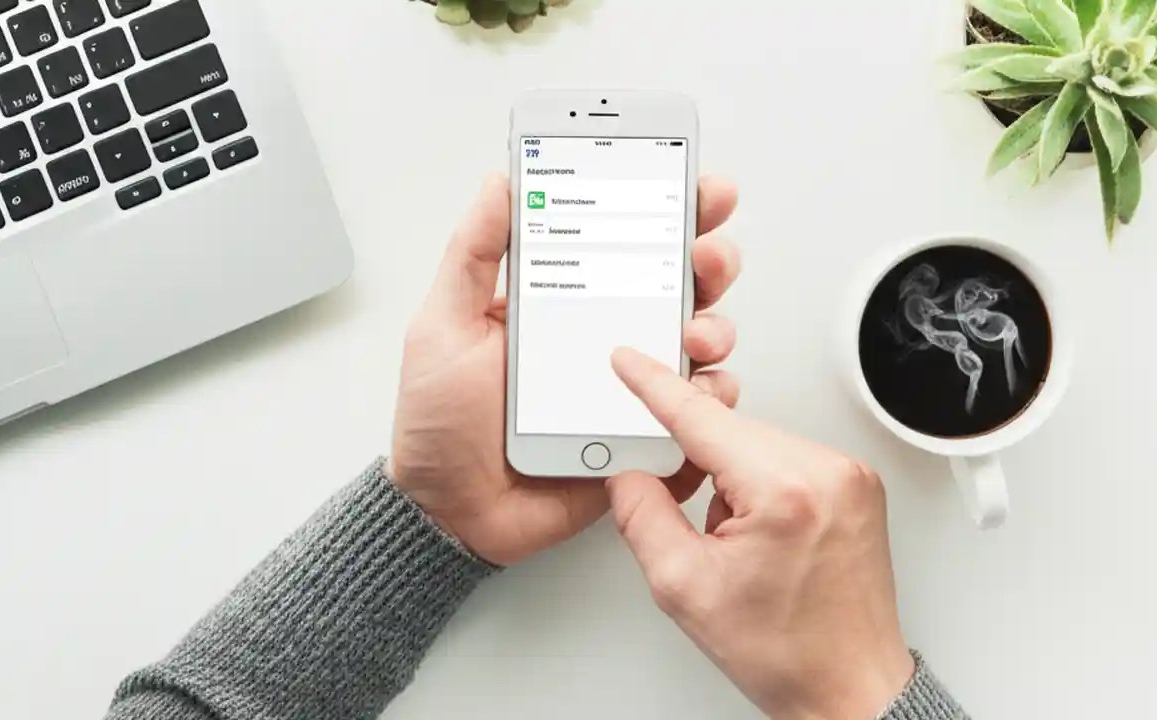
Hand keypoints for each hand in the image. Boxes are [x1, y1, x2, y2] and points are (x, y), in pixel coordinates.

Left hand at [391, 174, 741, 565]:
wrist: (450, 511)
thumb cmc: (441, 421)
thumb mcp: (444, 324)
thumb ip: (473, 254)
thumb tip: (501, 182)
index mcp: (564, 299)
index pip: (626, 240)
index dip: (671, 208)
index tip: (699, 186)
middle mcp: (607, 335)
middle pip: (681, 284)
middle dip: (710, 259)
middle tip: (706, 257)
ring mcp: (630, 386)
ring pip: (701, 342)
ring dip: (715, 325)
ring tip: (694, 333)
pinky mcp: (643, 436)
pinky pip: (699, 412)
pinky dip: (714, 395)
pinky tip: (700, 387)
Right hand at [606, 349, 914, 719]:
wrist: (848, 687)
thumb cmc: (786, 651)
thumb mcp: (683, 585)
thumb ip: (642, 514)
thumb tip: (629, 474)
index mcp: (784, 490)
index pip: (701, 418)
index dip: (655, 386)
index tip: (632, 360)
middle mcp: (826, 471)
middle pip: (730, 432)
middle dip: (700, 467)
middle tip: (704, 534)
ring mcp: (849, 476)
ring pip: (757, 445)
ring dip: (733, 480)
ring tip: (746, 548)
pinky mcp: (857, 485)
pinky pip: (787, 460)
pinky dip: (762, 486)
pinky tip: (767, 538)